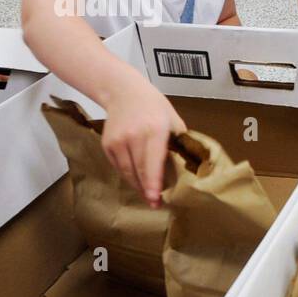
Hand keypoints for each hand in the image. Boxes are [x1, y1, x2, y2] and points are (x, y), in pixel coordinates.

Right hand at [101, 80, 185, 206]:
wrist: (124, 92)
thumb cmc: (155, 107)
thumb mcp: (173, 121)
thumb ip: (180, 142)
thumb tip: (190, 165)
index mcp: (154, 130)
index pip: (153, 162)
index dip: (154, 182)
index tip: (157, 198)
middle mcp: (134, 136)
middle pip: (139, 170)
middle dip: (147, 190)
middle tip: (155, 204)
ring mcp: (118, 141)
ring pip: (127, 171)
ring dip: (137, 185)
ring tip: (148, 197)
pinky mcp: (107, 144)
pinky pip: (118, 166)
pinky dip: (128, 175)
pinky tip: (137, 181)